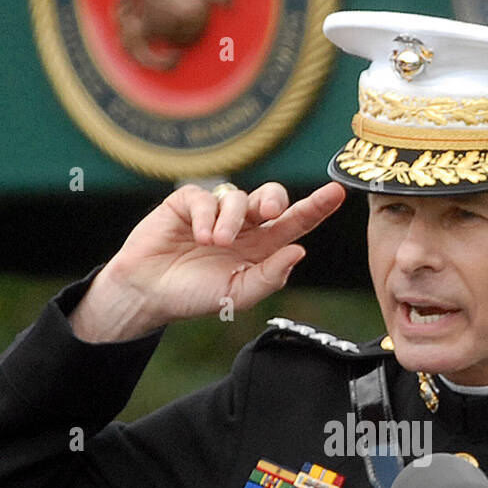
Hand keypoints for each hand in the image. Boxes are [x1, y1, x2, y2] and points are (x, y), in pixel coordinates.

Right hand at [70, 180, 345, 341]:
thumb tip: (299, 251)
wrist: (149, 293)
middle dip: (275, 199)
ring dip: (231, 219)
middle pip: (271, 198)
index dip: (317, 207)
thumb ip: (269, 277)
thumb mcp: (237, 295)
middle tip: (270, 212)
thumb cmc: (195, 296)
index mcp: (262, 247)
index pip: (295, 223)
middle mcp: (244, 226)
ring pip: (237, 197)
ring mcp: (216, 212)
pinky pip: (206, 197)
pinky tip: (199, 236)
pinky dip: (206, 215)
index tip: (338, 191)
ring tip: (216, 244)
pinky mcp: (187, 203)